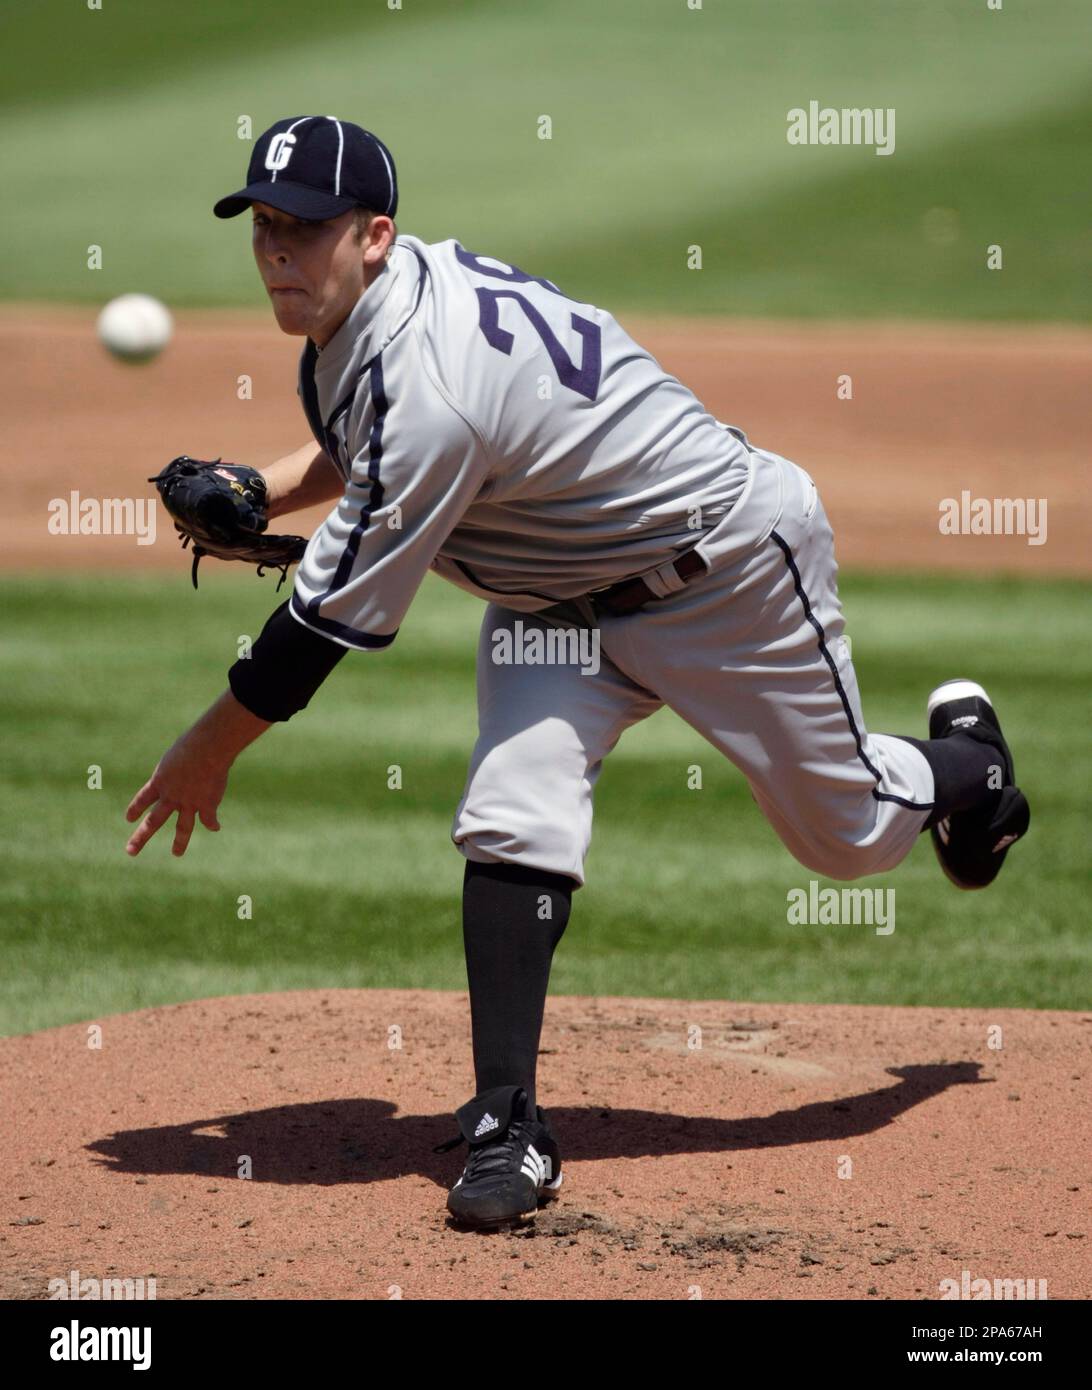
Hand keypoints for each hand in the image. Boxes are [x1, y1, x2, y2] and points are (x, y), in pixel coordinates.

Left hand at [125, 731, 228, 856]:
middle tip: (130, 851)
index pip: (143, 798)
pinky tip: (215, 827)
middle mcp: (171, 796)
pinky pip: (209, 819)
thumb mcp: (179, 752)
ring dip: (179, 842)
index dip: (136, 808)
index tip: (129, 819)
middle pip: (153, 821)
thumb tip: (190, 768)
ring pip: (182, 827)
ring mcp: (189, 803)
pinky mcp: (207, 805)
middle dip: (141, 837)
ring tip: (176, 853)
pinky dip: (212, 823)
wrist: (207, 749)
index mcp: (160, 781)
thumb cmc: (194, 743)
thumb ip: (180, 767)